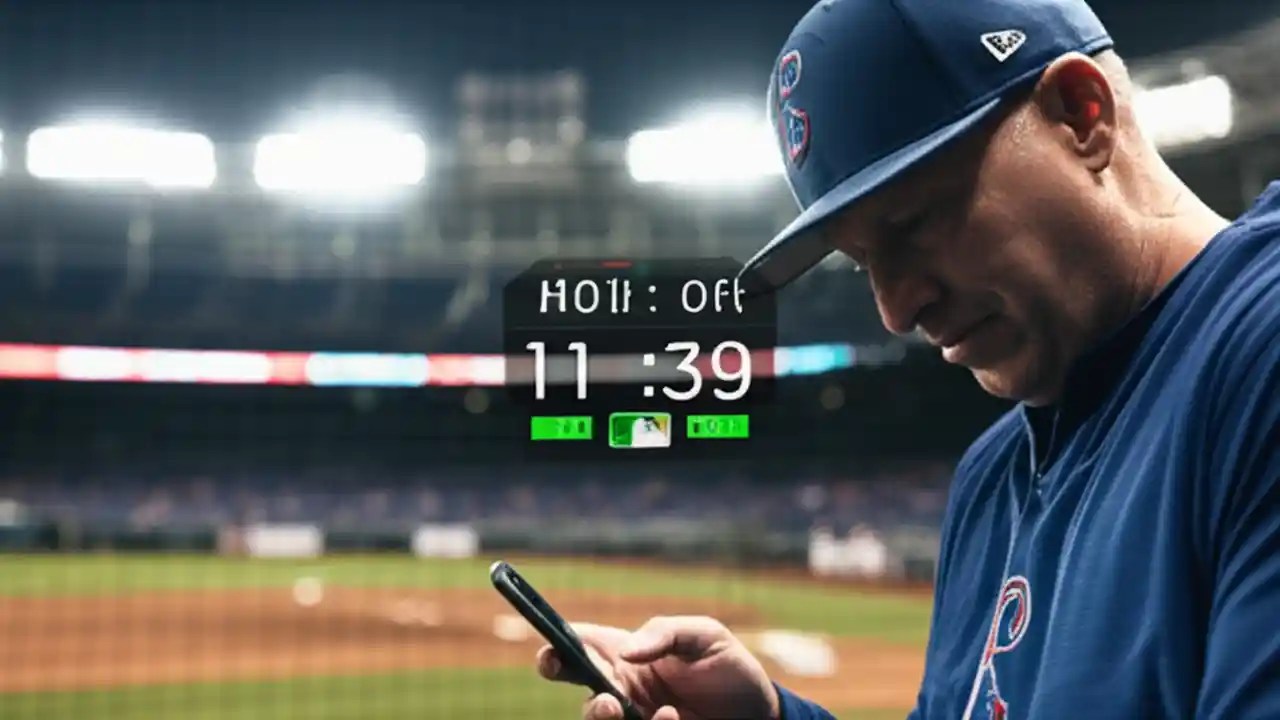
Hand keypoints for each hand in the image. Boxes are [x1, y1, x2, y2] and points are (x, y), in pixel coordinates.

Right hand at [535, 615, 781, 719]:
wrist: (760, 713)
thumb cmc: (728, 666)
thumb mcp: (705, 635)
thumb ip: (664, 633)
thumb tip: (625, 651)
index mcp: (625, 652)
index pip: (578, 646)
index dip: (554, 649)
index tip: (550, 655)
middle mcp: (621, 687)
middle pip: (576, 687)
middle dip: (573, 689)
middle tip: (601, 695)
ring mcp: (634, 717)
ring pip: (596, 718)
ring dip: (600, 715)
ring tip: (620, 708)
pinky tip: (670, 717)